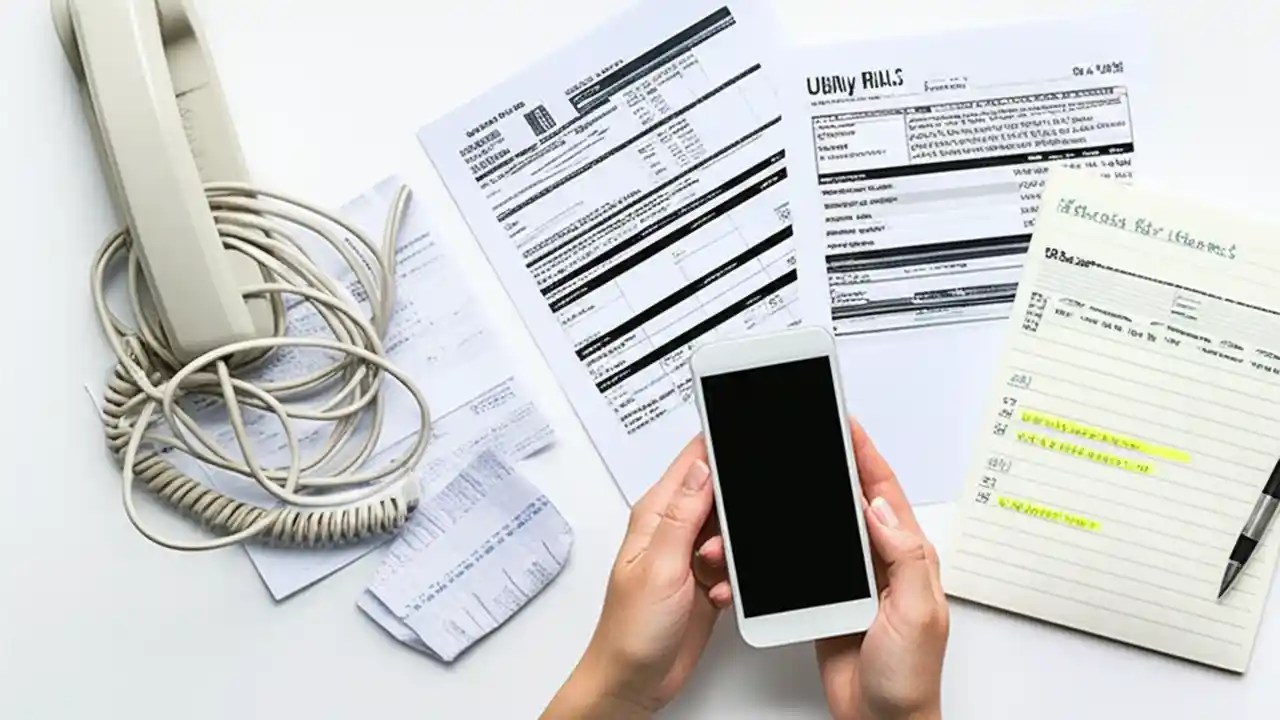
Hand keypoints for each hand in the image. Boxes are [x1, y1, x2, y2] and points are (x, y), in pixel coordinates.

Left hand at [542, 437, 730, 719]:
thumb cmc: (630, 629)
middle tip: (719, 546)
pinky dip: (733, 580)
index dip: (721, 453)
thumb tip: (701, 466)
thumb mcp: (660, 565)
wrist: (633, 681)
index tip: (744, 465)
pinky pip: (734, 565)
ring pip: (732, 532)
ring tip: (713, 574)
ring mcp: (689, 556)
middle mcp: (672, 529)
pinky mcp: (706, 580)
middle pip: (720, 496)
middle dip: (733, 518)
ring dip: (732, 554)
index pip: (693, 462)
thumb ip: (683, 513)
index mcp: (656, 514)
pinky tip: (717, 595)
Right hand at [816, 419, 948, 719]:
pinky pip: (809, 559)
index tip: (845, 423)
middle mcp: (881, 562)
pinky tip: (781, 526)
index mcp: (908, 557)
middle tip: (814, 432)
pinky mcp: (829, 599)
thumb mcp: (917, 611)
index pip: (882, 492)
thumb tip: (877, 507)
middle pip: (852, 499)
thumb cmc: (910, 677)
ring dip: (812, 497)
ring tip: (792, 469)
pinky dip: (794, 539)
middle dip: (835, 462)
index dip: (864, 454)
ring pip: (828, 525)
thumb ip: (902, 556)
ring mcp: (855, 580)